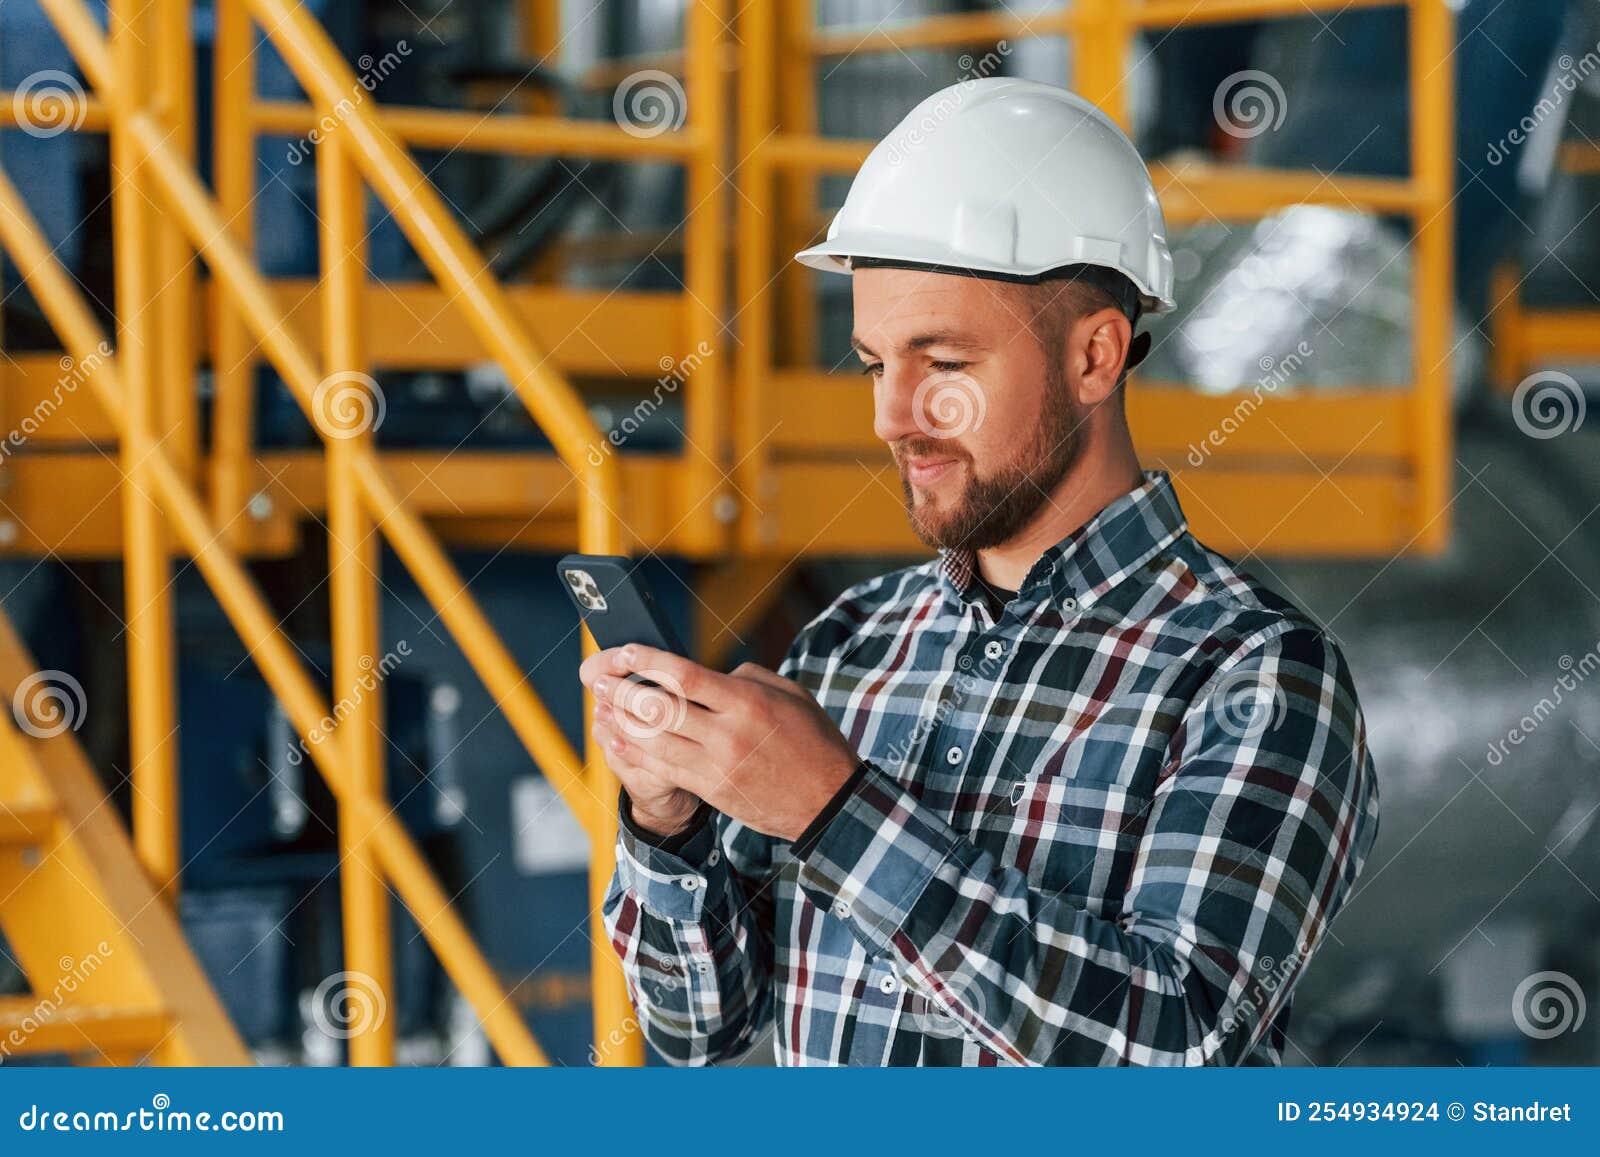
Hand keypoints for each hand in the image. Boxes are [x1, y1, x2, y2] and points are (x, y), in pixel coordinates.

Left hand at [580, 645, 858, 841]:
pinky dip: (635, 754)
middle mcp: (727, 732)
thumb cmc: (812, 741)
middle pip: (660, 708)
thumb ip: (747, 678)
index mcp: (747, 701)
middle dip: (624, 691)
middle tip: (599, 679)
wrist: (828, 801)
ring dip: (622, 722)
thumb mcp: (789, 694)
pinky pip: (664, 769)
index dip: (648, 661)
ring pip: (655, 741)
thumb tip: (710, 673)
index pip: (685, 675)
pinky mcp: (712, 789)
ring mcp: (717, 765)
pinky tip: (619, 741)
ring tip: (602, 706)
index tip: (625, 651)